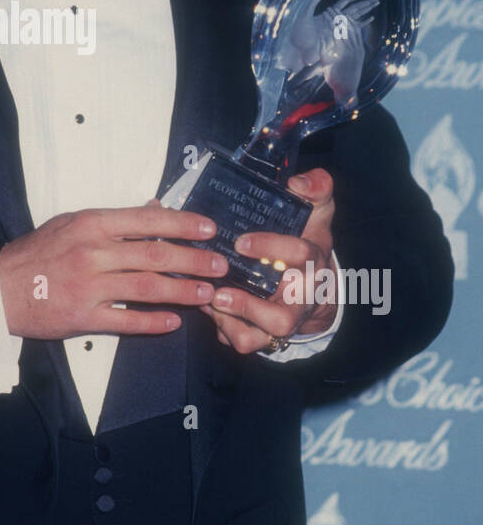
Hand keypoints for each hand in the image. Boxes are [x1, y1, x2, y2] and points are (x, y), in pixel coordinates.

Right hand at [0, 203, 228, 340]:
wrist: (2, 287)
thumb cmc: (39, 252)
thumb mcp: (73, 222)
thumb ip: (115, 220)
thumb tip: (155, 209)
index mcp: (92, 224)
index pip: (148, 220)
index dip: (183, 224)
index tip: (209, 229)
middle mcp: (93, 253)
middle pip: (155, 255)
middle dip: (194, 260)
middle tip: (220, 265)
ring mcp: (89, 286)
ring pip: (147, 287)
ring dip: (182, 291)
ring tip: (207, 293)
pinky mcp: (84, 317)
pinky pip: (126, 320)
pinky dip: (152, 322)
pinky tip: (173, 322)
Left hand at [198, 167, 337, 354]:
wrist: (316, 283)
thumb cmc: (308, 239)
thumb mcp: (317, 211)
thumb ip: (316, 188)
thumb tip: (298, 182)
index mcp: (313, 263)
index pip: (300, 256)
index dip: (271, 248)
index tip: (240, 242)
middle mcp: (301, 298)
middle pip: (283, 318)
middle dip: (249, 307)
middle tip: (219, 293)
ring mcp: (284, 318)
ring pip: (263, 337)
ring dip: (233, 324)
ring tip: (209, 303)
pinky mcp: (267, 332)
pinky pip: (247, 341)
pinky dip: (226, 329)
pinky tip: (208, 308)